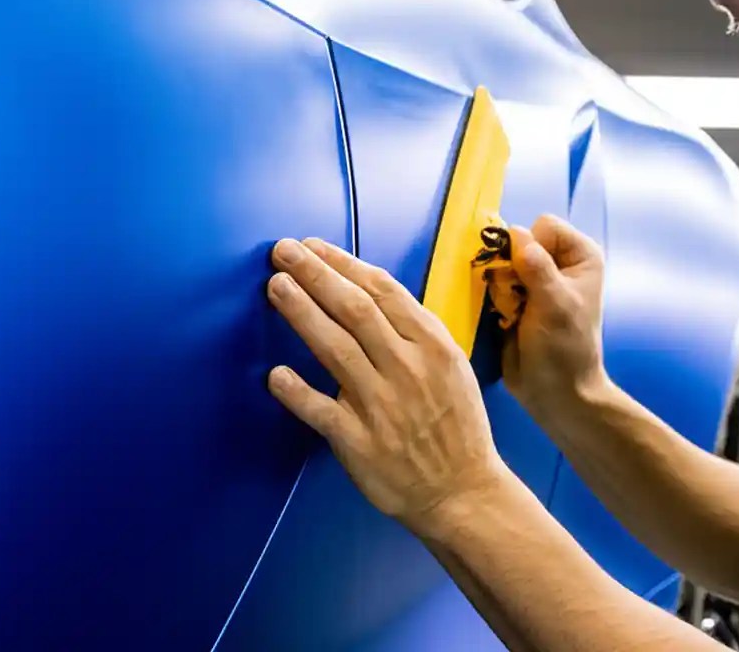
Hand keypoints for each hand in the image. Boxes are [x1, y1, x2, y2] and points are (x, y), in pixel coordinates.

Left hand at [266, 237, 507, 532]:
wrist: (463, 493)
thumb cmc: (454, 425)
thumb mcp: (450, 365)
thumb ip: (412, 331)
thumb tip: (365, 292)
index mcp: (432, 344)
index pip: (382, 290)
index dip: (342, 263)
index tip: (312, 247)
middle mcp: (407, 368)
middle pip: (354, 309)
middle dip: (315, 274)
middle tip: (283, 252)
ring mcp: (382, 405)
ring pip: (335, 347)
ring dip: (301, 312)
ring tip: (275, 287)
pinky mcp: (360, 442)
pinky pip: (321, 411)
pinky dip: (297, 392)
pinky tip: (274, 375)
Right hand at [487, 215, 608, 408]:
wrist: (554, 392)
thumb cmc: (564, 348)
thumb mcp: (555, 304)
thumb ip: (536, 266)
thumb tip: (515, 234)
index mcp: (579, 255)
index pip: (544, 226)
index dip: (532, 247)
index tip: (532, 279)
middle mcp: (558, 262)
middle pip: (518, 242)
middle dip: (510, 267)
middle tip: (517, 298)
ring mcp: (535, 280)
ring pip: (500, 262)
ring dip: (498, 284)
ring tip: (511, 311)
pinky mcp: (515, 298)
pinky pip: (492, 283)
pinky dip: (492, 297)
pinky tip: (503, 317)